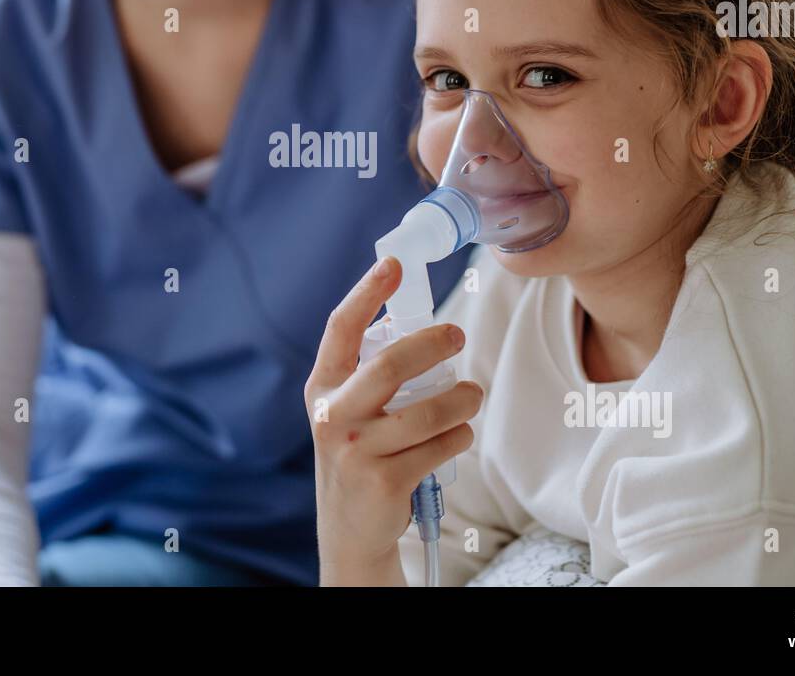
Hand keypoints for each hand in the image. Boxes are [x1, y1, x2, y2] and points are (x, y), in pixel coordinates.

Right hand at [304, 256, 483, 585]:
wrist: (350, 529)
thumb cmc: (358, 453)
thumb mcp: (346, 409)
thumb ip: (366, 371)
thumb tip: (413, 318)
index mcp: (322, 387)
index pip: (341, 329)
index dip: (367, 292)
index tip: (394, 264)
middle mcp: (331, 415)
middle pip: (389, 365)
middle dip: (431, 343)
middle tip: (457, 334)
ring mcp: (357, 450)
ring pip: (426, 411)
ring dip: (461, 399)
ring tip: (472, 395)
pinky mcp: (385, 481)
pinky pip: (439, 447)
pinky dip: (459, 436)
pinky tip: (460, 434)